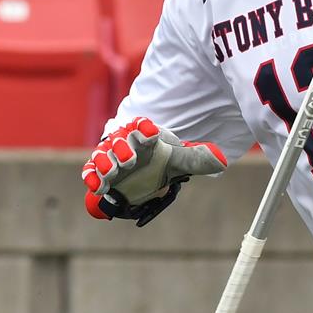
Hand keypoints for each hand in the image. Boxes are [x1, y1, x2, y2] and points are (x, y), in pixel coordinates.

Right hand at [83, 117, 227, 224]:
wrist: (142, 177)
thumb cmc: (160, 162)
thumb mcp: (178, 161)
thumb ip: (196, 158)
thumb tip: (221, 160)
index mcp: (144, 136)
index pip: (141, 125)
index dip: (144, 128)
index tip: (151, 134)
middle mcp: (124, 143)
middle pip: (119, 140)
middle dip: (122, 149)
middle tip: (129, 160)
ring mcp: (110, 158)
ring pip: (102, 155)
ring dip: (105, 163)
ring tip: (111, 174)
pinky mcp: (100, 173)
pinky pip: (91, 171)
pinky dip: (92, 177)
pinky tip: (98, 187)